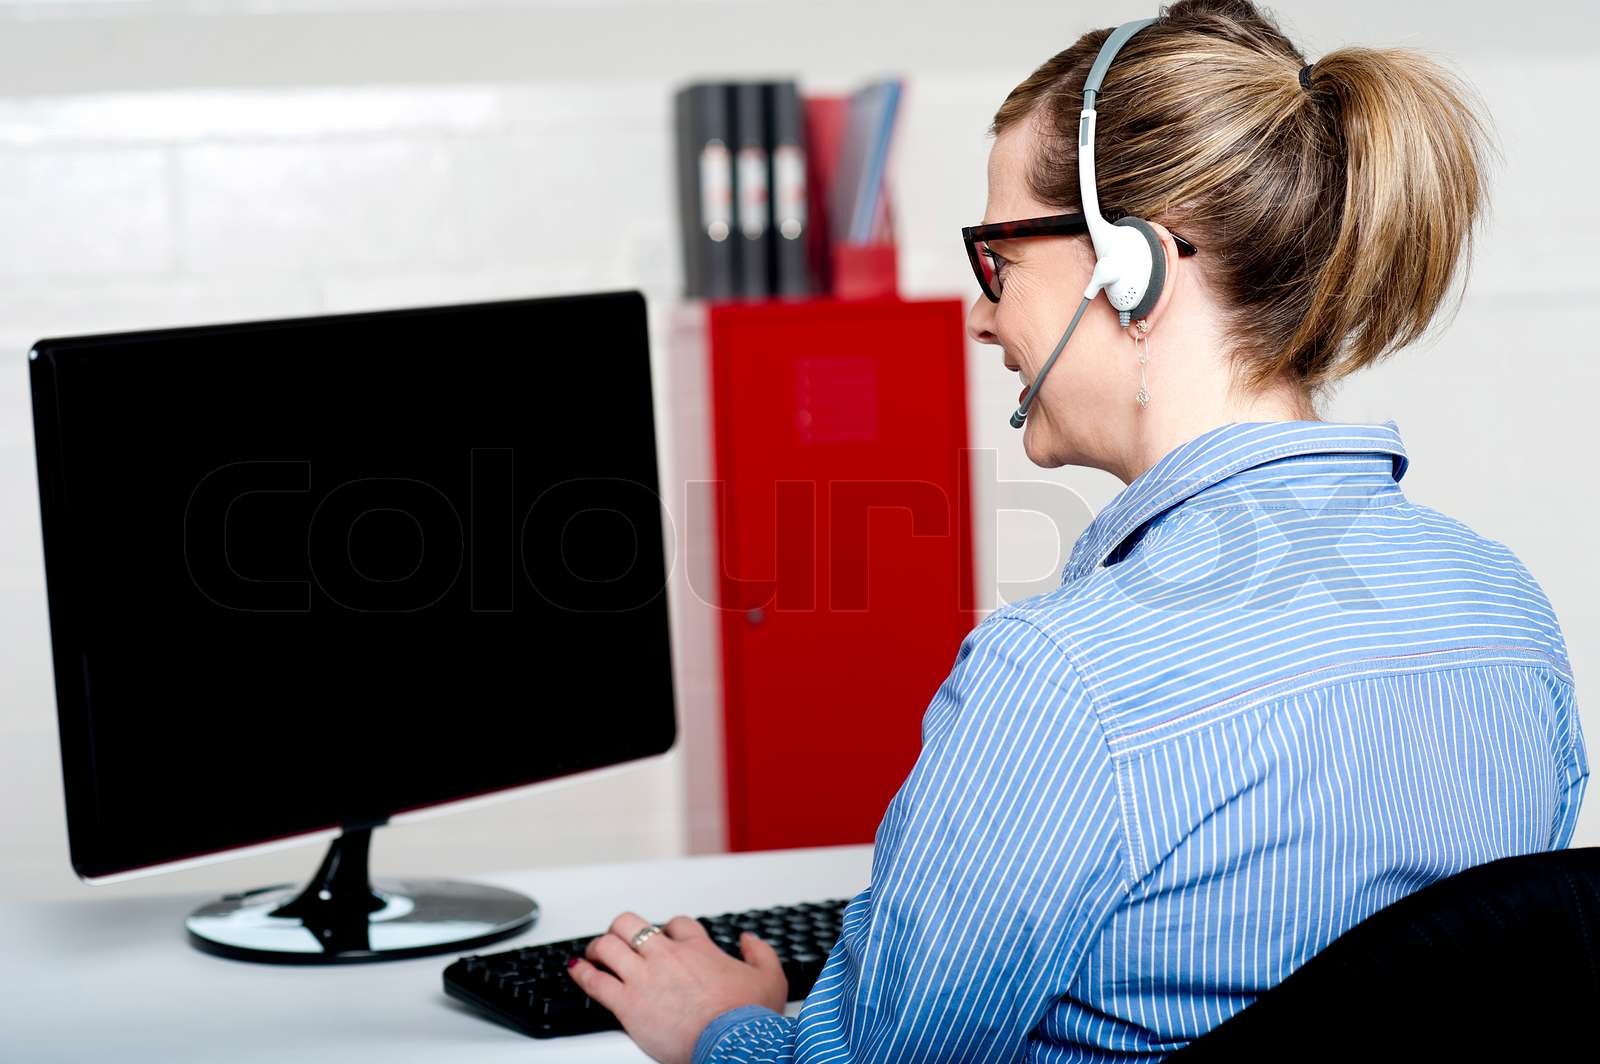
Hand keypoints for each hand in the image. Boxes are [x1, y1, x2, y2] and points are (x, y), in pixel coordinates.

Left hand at [567, 910, 788, 1063]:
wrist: (731, 1045)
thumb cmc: (748, 1017)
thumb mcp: (770, 977)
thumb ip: (760, 952)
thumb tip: (749, 939)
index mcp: (698, 948)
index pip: (677, 924)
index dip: (670, 929)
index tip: (669, 939)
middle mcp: (667, 956)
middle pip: (632, 924)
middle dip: (623, 929)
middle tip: (620, 939)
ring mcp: (645, 978)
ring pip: (609, 945)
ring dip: (599, 946)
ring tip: (595, 952)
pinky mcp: (628, 1003)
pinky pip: (595, 981)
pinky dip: (581, 973)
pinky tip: (576, 970)